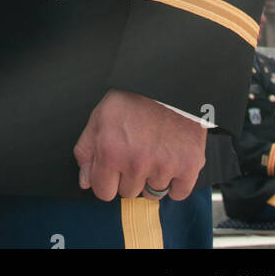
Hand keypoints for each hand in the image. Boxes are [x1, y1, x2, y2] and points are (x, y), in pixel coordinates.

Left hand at [73, 90, 206, 201]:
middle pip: (129, 193)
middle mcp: (136, 162)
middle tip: (137, 151)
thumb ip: (87, 150)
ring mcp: (164, 165)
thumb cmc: (134, 96)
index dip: (107, 180)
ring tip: (155, 151)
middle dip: (130, 176)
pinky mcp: (188, 165)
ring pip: (153, 193)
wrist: (169, 82)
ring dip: (152, 178)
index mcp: (111, 150)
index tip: (114, 170)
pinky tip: (171, 160)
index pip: (103, 192)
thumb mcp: (101, 116)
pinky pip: (178, 193)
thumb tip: (86, 180)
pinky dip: (176, 182)